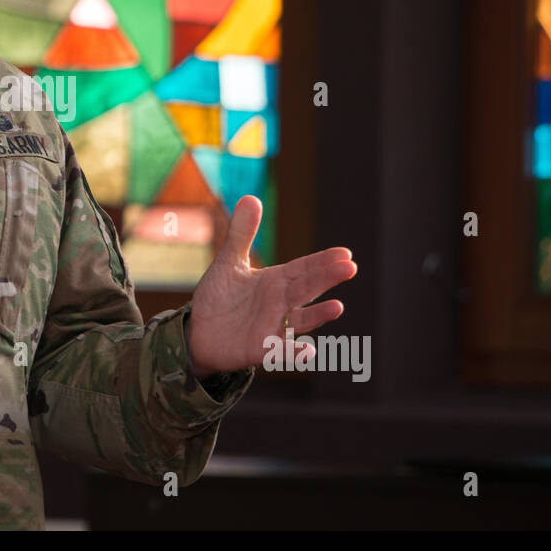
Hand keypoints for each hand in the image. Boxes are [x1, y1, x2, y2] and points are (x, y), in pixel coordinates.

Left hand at [187, 196, 356, 376]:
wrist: (200, 331)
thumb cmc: (220, 297)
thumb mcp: (229, 262)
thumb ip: (242, 234)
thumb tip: (252, 197)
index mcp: (276, 281)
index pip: (303, 268)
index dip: (322, 261)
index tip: (345, 254)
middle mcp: (280, 304)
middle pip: (306, 289)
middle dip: (326, 279)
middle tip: (349, 267)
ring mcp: (274, 327)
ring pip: (301, 320)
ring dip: (318, 315)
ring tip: (337, 307)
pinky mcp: (260, 348)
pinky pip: (280, 351)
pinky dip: (294, 353)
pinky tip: (308, 352)